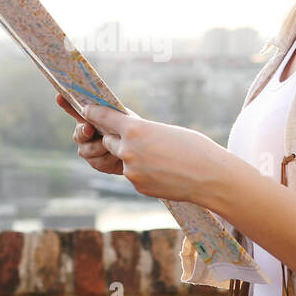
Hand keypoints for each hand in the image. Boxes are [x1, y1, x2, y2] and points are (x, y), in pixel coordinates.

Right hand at [56, 93, 122, 174]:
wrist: (138, 151)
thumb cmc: (129, 129)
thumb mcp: (123, 118)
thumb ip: (108, 114)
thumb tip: (93, 109)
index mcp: (89, 117)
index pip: (74, 109)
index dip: (65, 103)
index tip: (59, 96)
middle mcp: (84, 133)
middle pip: (78, 133)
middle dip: (84, 131)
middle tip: (90, 128)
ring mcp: (87, 149)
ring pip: (89, 150)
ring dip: (104, 147)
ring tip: (117, 144)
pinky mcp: (95, 163)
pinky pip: (99, 162)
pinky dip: (110, 158)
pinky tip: (118, 156)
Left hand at [76, 102, 228, 204]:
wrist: (210, 177)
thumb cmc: (194, 148)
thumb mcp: (164, 131)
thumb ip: (142, 132)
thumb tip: (129, 135)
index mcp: (135, 129)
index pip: (104, 117)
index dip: (94, 113)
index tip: (86, 109)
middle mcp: (128, 150)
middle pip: (109, 141)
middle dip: (118, 139)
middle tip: (137, 138)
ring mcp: (131, 171)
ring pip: (123, 160)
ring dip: (133, 157)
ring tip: (159, 157)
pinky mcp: (138, 186)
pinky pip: (133, 175)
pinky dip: (143, 172)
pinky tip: (163, 171)